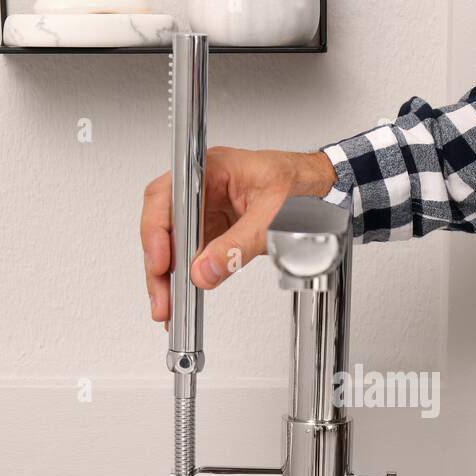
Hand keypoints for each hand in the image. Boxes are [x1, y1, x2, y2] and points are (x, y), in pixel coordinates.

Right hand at [141, 147, 336, 321]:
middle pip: (163, 225)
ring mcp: (206, 210)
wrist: (319, 191)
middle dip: (158, 266)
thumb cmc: (299, 187)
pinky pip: (191, 253)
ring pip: (172, 243)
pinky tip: (181, 297)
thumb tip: (206, 270)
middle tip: (162, 299)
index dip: (156, 232)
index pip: (166, 196)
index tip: (161, 263)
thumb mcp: (272, 216)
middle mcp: (203, 188)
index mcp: (211, 169)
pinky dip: (185, 276)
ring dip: (168, 277)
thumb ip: (238, 245)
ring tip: (168, 307)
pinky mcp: (214, 230)